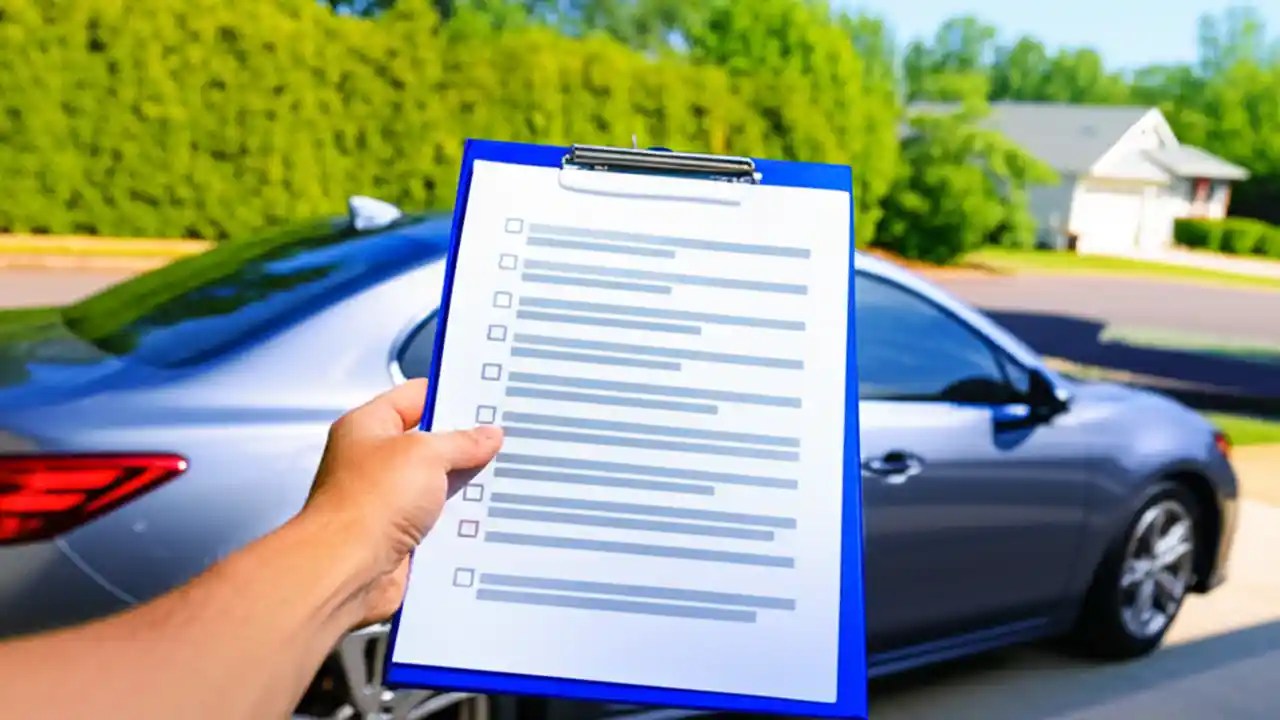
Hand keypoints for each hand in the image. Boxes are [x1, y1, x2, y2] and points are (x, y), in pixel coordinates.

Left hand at [303, 378, 502, 626]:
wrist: (348, 570)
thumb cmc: (372, 501)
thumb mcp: (425, 455)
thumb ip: (462, 442)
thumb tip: (489, 435)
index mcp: (368, 427)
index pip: (415, 397)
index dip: (451, 395)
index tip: (488, 399)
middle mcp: (373, 461)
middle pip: (429, 442)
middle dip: (465, 443)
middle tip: (507, 437)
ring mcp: (386, 500)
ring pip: (436, 484)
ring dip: (465, 484)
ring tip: (509, 472)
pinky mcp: (399, 535)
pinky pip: (437, 520)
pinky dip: (460, 519)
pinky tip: (491, 513)